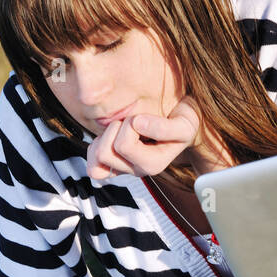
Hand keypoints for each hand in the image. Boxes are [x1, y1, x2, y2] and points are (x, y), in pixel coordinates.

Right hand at [86, 96, 231, 179]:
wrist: (178, 107)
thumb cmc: (144, 121)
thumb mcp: (115, 135)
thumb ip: (101, 150)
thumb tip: (93, 169)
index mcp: (128, 168)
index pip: (96, 169)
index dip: (97, 146)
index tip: (112, 134)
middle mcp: (145, 168)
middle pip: (106, 154)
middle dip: (110, 131)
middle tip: (127, 124)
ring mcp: (167, 153)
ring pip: (123, 144)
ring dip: (125, 123)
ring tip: (139, 120)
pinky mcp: (183, 133)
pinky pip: (158, 130)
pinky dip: (147, 123)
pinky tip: (143, 119)